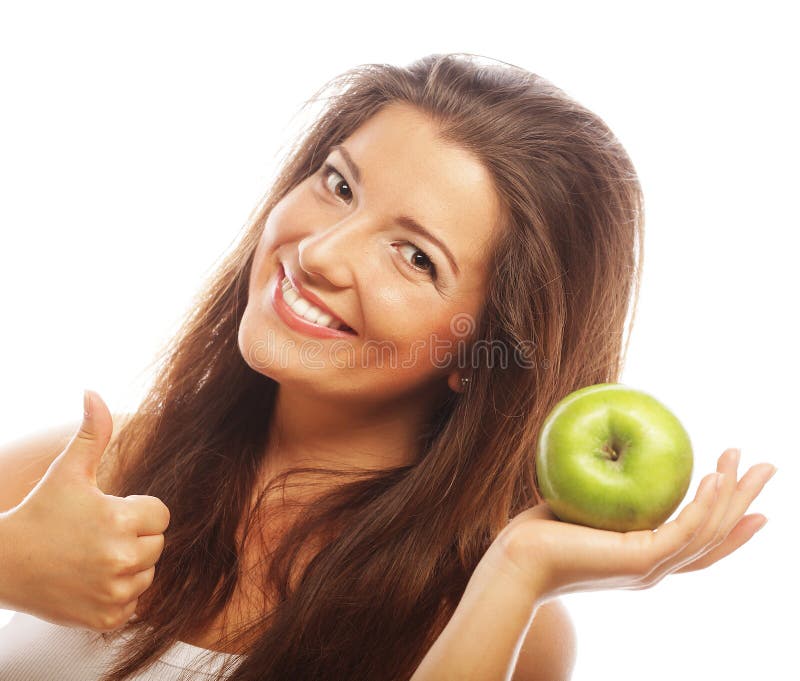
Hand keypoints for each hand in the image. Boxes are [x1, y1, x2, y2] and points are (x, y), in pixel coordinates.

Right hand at [0, 390, 169, 631]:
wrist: (4, 565)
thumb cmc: (41, 513)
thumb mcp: (68, 471)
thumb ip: (92, 432)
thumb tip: (93, 392)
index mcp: (119, 521)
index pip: (161, 514)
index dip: (139, 510)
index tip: (111, 511)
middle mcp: (121, 560)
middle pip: (157, 544)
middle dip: (135, 536)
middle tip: (98, 534)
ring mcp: (114, 593)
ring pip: (149, 573)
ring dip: (129, 565)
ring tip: (93, 556)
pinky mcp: (107, 618)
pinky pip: (134, 602)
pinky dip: (119, 594)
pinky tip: (92, 581)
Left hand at [495, 448, 775, 601]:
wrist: (517, 560)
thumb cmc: (539, 533)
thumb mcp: (583, 504)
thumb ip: (605, 488)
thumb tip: (611, 449)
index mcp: (644, 560)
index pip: (700, 546)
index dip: (732, 526)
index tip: (754, 504)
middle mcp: (655, 569)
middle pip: (717, 538)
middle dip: (746, 502)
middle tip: (767, 468)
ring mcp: (651, 569)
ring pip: (710, 532)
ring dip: (732, 495)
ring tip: (742, 459)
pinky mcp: (641, 560)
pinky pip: (685, 529)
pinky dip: (705, 504)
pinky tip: (713, 477)